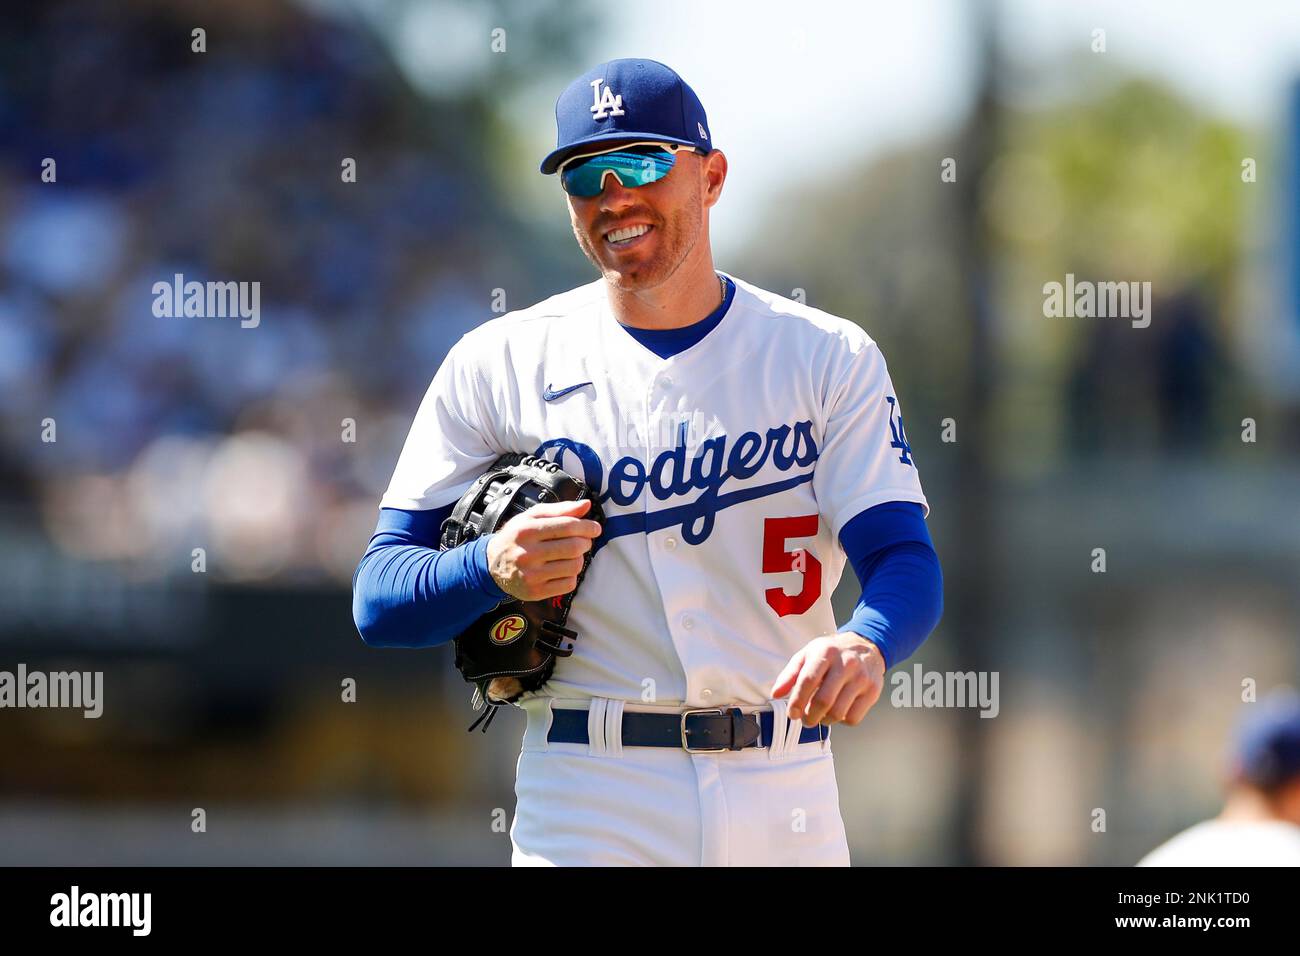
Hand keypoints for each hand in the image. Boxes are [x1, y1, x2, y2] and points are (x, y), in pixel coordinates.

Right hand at [486, 498, 601, 601]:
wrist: (492, 564)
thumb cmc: (517, 536)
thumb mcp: (532, 516)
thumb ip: (560, 509)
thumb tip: (586, 505)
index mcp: (527, 530)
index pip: (567, 526)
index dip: (587, 526)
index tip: (595, 528)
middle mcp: (527, 553)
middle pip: (573, 547)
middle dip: (585, 542)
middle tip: (583, 541)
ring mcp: (531, 575)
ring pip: (574, 566)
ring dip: (579, 559)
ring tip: (570, 555)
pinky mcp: (535, 592)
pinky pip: (568, 584)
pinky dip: (571, 575)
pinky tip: (562, 569)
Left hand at [770, 633, 886, 726]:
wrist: (866, 644)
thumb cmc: (832, 652)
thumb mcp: (808, 654)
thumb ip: (790, 674)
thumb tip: (776, 694)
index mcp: (826, 653)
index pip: (808, 681)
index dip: (797, 702)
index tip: (793, 713)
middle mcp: (845, 664)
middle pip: (823, 701)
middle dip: (810, 717)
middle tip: (806, 719)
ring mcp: (861, 678)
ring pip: (838, 713)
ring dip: (824, 721)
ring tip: (821, 715)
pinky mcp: (873, 691)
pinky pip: (854, 718)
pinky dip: (842, 721)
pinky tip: (838, 711)